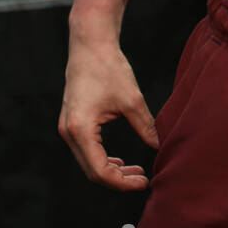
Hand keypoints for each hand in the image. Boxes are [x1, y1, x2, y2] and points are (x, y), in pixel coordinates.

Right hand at [58, 23, 159, 190]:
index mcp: (80, 130)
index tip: (144, 181)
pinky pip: (86, 151)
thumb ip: (146, 126)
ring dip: (111, 171)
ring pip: (88, 163)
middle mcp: (69, 133)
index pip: (100, 170)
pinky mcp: (72, 123)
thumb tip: (160, 147)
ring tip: (136, 171)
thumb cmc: (109, 68)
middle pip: (92, 171)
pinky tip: (121, 162)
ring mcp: (67, 129)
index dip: (122, 182)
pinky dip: (103, 159)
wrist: (90, 46)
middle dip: (118, 179)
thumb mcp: (132, 100)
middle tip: (143, 178)